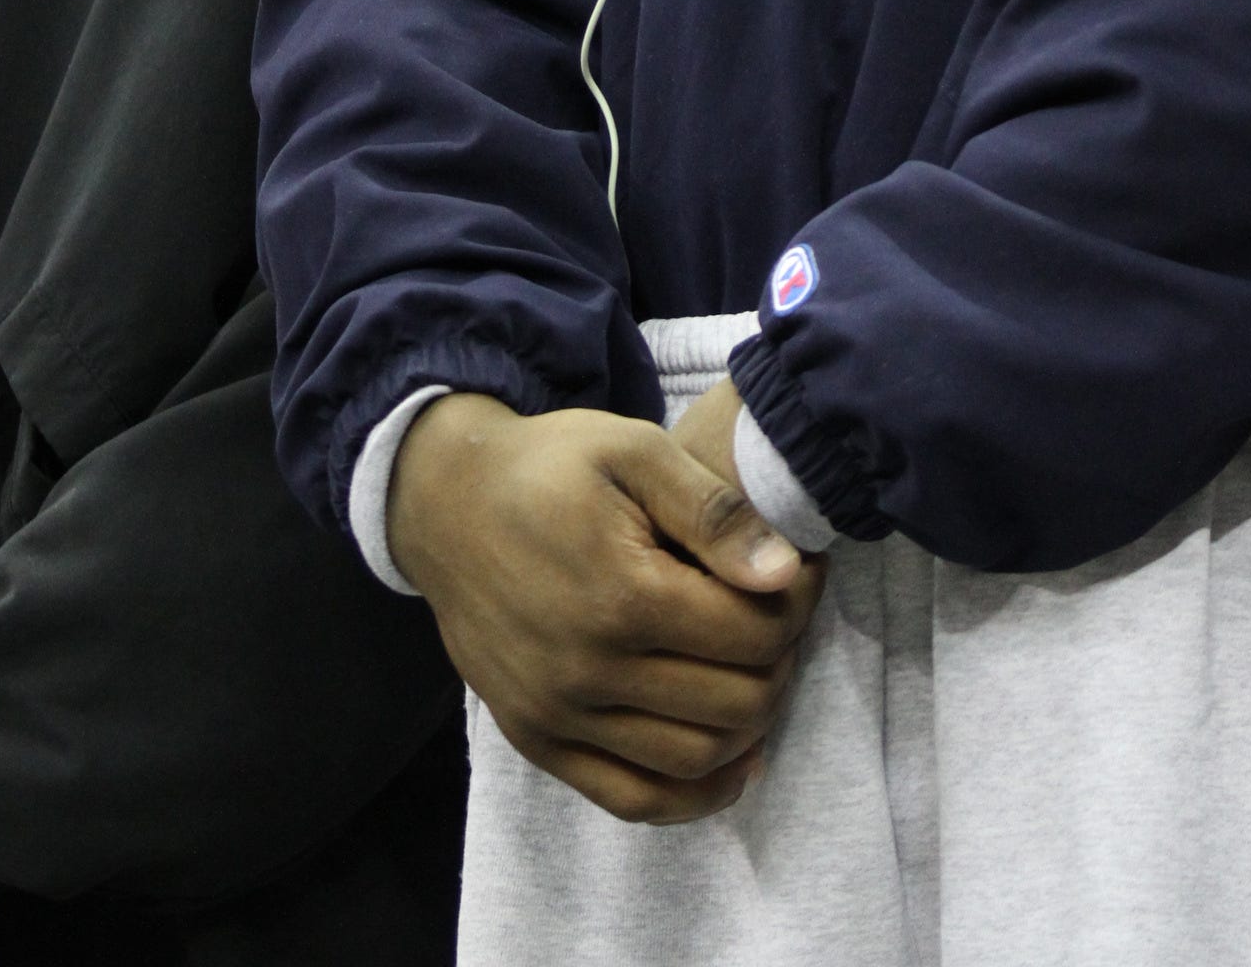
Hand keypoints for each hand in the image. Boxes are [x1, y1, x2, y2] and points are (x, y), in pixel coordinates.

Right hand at [389, 393, 825, 825]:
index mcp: (622, 594)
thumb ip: (713, 512)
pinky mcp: (536, 741)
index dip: (798, 603)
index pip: (752, 633)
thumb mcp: (634, 450)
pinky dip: (691, 794)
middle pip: (735, 702)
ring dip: (750, 726)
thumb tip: (785, 574)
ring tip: (758, 671)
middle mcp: (589, 671)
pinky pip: (630, 799)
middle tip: (783, 619)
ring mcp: (558, 716)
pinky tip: (730, 760)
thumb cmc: (550, 467)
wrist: (447, 504)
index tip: (802, 571)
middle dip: (781, 660)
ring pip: (693, 759)